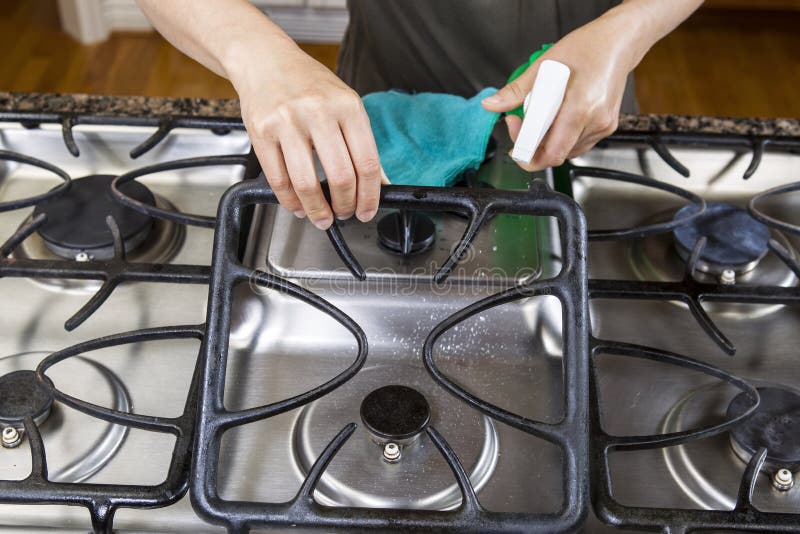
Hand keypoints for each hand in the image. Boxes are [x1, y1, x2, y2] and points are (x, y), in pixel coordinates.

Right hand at [232, 45, 383, 228]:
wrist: (265, 59)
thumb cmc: (308, 83)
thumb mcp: (345, 104)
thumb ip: (362, 143)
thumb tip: (379, 183)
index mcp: (348, 106)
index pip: (367, 163)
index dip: (370, 196)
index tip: (367, 211)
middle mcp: (319, 112)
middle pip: (341, 177)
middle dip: (345, 206)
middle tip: (344, 214)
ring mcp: (288, 122)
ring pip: (307, 184)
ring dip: (317, 210)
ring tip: (322, 217)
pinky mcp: (262, 133)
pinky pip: (279, 180)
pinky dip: (291, 201)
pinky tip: (298, 205)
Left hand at [482, 8, 640, 170]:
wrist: (618, 43)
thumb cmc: (587, 48)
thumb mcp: (544, 65)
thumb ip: (516, 91)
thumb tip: (492, 105)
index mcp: (580, 107)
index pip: (551, 152)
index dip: (527, 154)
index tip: (514, 145)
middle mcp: (595, 121)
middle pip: (556, 154)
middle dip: (533, 146)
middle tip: (520, 126)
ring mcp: (603, 127)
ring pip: (566, 152)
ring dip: (547, 142)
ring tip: (539, 117)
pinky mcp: (606, 128)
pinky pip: (577, 144)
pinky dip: (561, 138)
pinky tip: (555, 119)